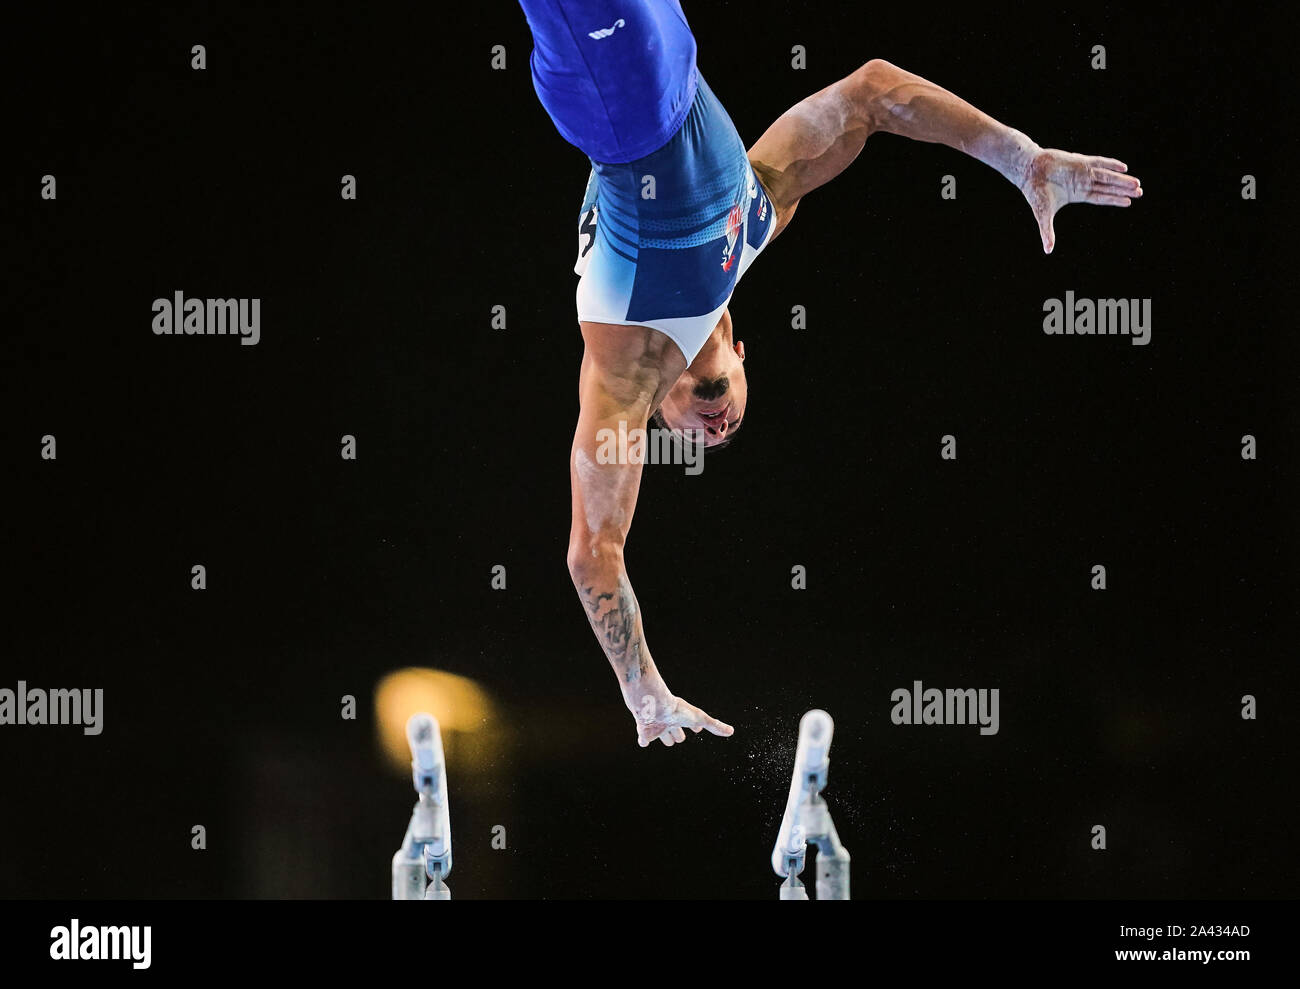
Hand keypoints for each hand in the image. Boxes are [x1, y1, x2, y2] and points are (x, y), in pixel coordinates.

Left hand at [629, 689, 734, 747]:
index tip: (697, 728)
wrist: (652, 704)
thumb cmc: (676, 709)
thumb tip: (732, 731)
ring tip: (661, 736)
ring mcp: (656, 725)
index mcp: (681, 718)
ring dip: (661, 736)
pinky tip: (643, 742)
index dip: (694, 726)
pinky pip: (643, 737)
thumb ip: (714, 725)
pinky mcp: (644, 728)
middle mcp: (669, 721)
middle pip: (674, 731)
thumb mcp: (698, 718)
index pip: (690, 724)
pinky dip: (643, 740)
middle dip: (676, 734)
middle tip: (678, 737)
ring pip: (659, 734)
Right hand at [1018, 148, 1141, 253]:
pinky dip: (1110, 164)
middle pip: (1108, 187)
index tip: (1128, 202)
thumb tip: (1048, 251)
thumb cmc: (1034, 192)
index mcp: (1078, 194)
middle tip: (1140, 192)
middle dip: (1123, 189)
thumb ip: (1048, 232)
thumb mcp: (1043, 215)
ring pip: (1107, 176)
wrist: (1027, 172)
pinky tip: (1123, 167)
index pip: (1100, 198)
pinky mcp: (1079, 162)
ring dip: (1121, 180)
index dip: (1114, 200)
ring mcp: (1083, 172)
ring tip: (1136, 184)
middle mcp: (1083, 182)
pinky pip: (1098, 162)